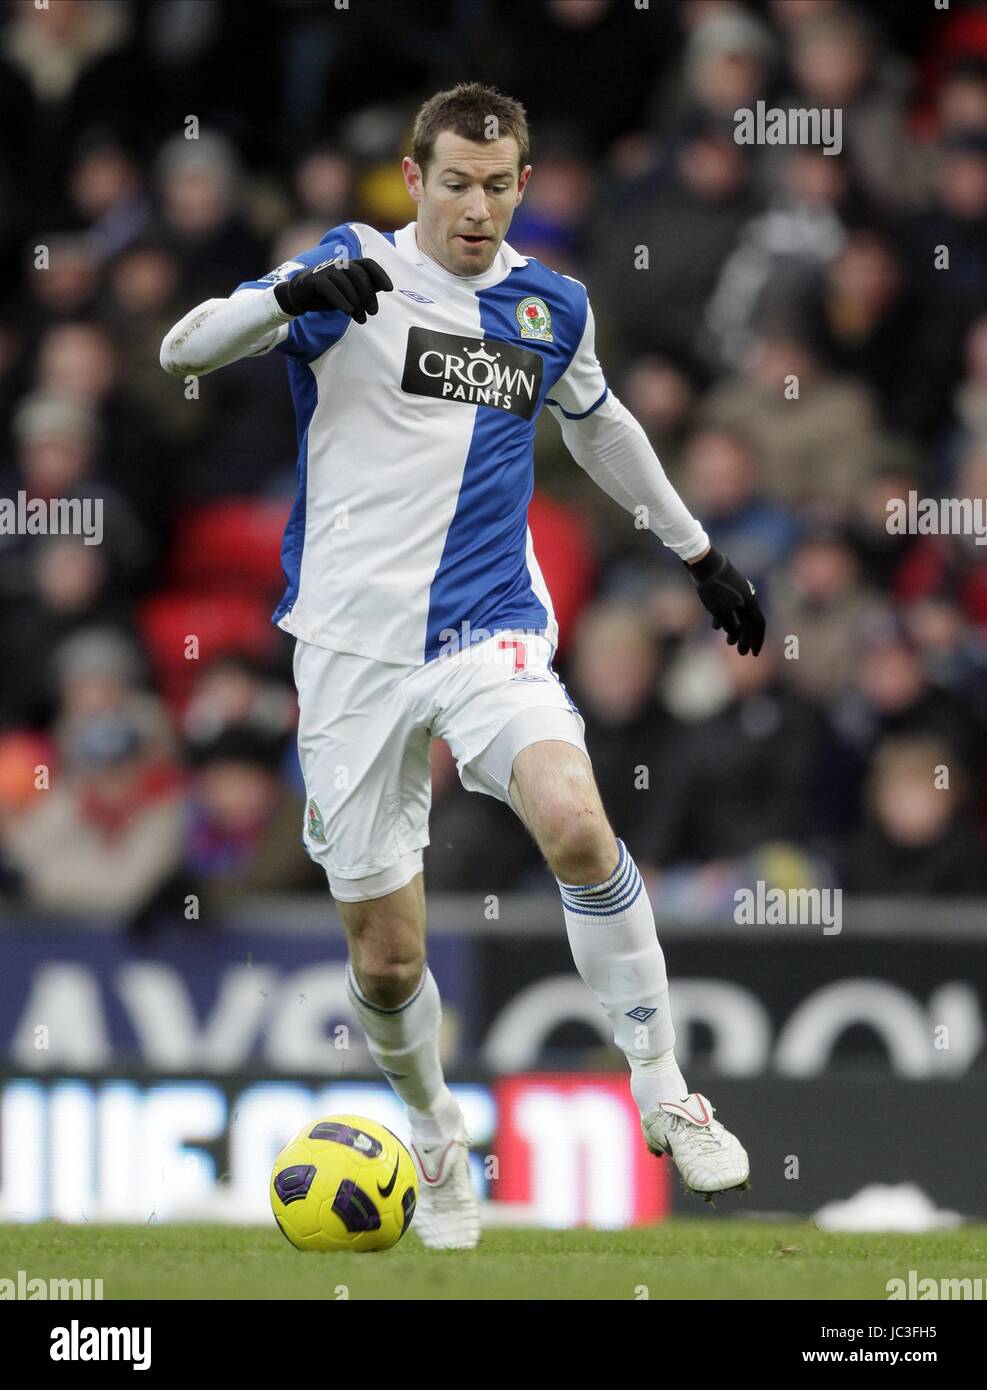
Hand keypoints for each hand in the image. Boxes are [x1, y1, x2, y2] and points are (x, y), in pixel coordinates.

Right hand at [274, 256, 392, 323]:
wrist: (301, 296)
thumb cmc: (329, 294)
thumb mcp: (350, 293)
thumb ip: (365, 289)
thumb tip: (383, 288)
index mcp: (350, 265)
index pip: (368, 264)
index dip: (380, 274)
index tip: (389, 289)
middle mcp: (339, 264)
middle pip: (359, 274)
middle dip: (368, 294)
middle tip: (373, 312)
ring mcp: (326, 271)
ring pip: (346, 282)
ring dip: (356, 302)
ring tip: (361, 319)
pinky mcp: (315, 280)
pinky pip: (330, 288)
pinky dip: (341, 300)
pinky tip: (348, 312)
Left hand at [685, 547, 764, 656]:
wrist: (705, 564)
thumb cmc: (713, 589)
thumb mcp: (721, 611)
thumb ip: (730, 624)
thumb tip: (733, 632)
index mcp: (749, 603)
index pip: (758, 625)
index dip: (757, 640)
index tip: (754, 654)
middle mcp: (747, 597)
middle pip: (749, 622)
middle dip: (745, 638)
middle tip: (741, 653)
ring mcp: (737, 593)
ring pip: (739, 615)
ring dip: (735, 630)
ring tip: (728, 643)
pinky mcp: (727, 589)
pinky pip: (729, 607)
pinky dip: (725, 618)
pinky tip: (716, 627)